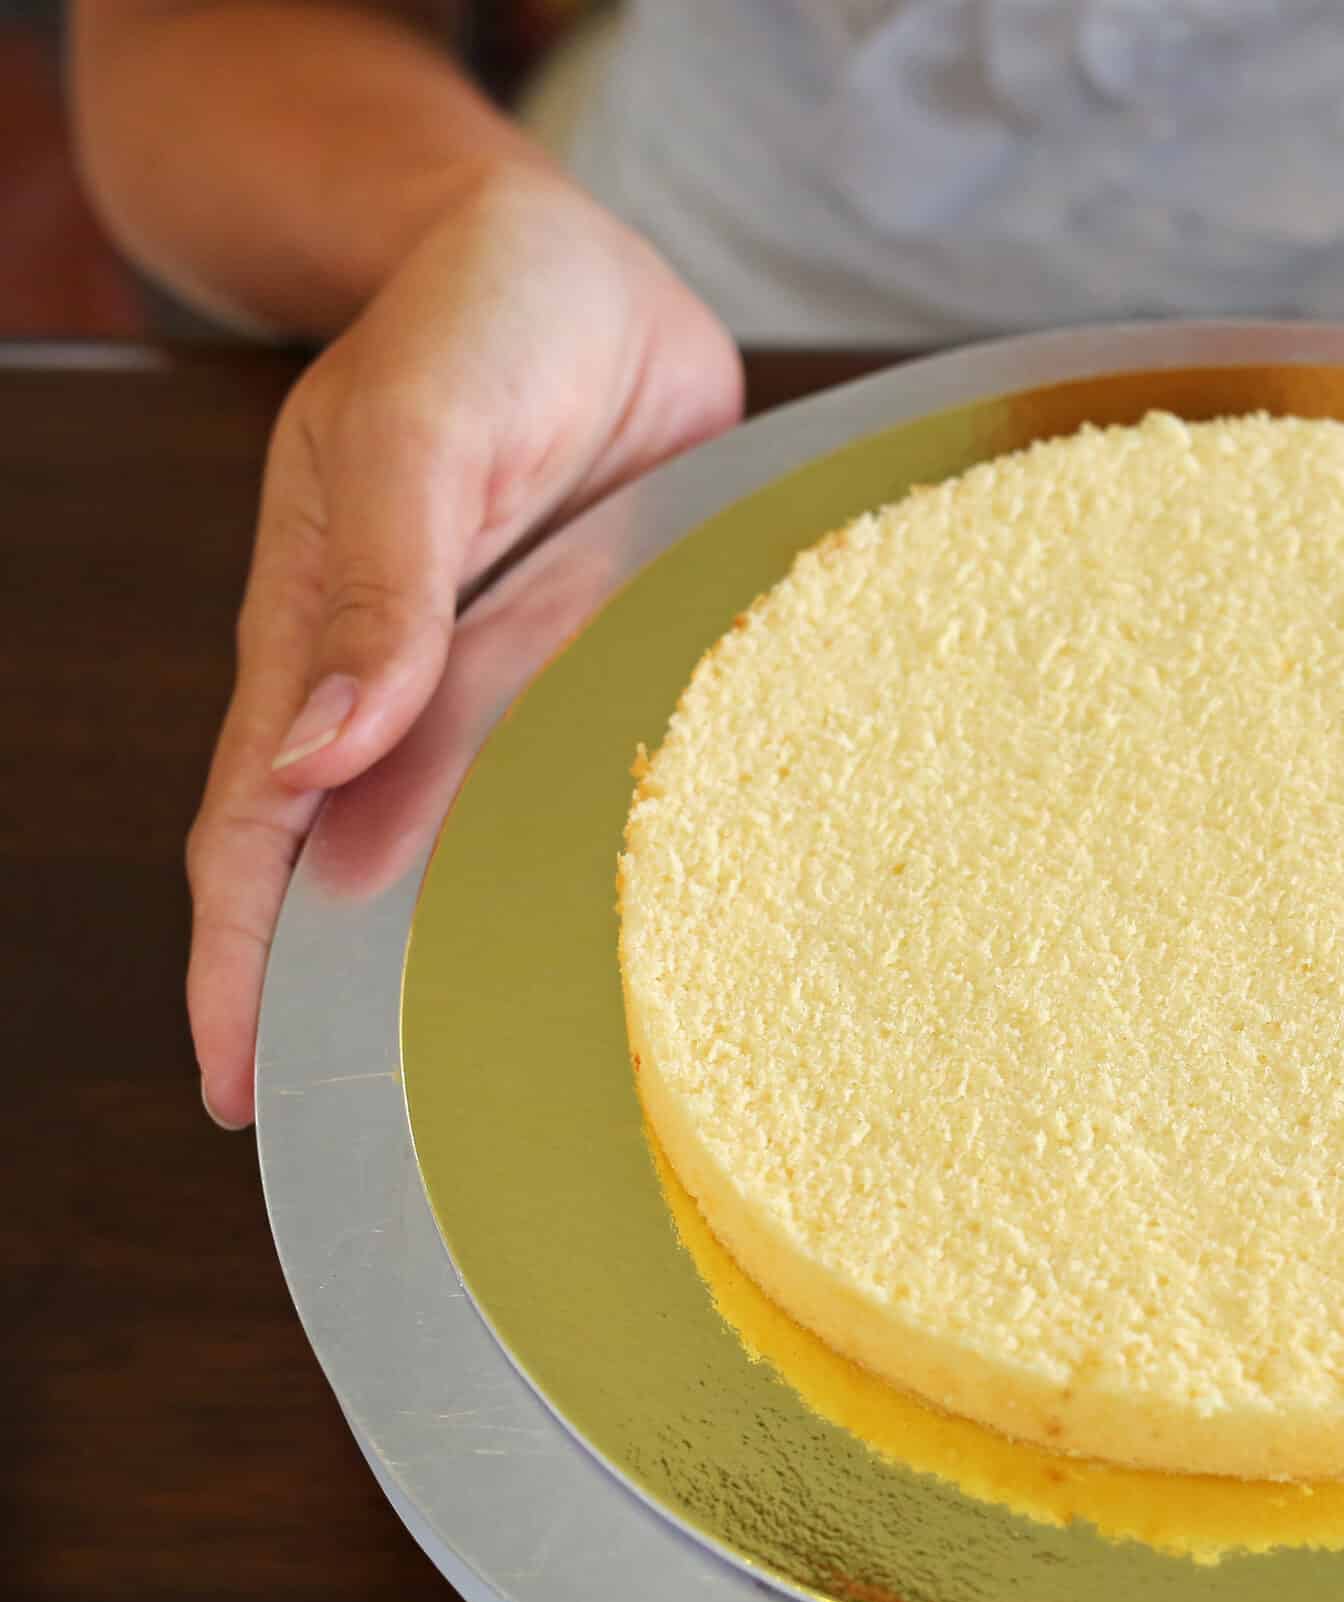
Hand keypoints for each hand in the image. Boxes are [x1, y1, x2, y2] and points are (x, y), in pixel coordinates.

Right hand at [189, 168, 741, 1126]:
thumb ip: (376, 583)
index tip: (243, 1090)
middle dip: (367, 999)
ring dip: (492, 953)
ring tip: (522, 1086)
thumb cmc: (475, 321)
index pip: (262, 832)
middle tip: (402, 1138)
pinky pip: (597, 781)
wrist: (579, 266)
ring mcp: (518, 682)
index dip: (241, 962)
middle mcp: (419, 686)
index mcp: (326, 643)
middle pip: (372, 871)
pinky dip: (603, 864)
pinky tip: (648, 945)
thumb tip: (321, 755)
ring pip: (493, 847)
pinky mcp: (609, 661)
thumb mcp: (417, 431)